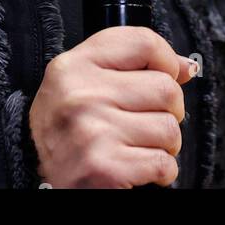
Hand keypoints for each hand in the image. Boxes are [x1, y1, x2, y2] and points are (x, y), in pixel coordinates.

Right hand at [27, 25, 197, 187]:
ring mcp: (92, 132)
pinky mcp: (106, 169)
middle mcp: (80, 95)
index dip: (166, 59)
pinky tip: (137, 167)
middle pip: (166, 88)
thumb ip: (129, 67)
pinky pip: (164, 164)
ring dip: (164, 144)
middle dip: (168, 110)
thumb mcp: (82, 85)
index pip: (142, 42)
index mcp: (73, 66)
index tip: (166, 74)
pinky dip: (161, 171)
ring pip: (170, 128)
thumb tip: (186, 66)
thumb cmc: (67, 132)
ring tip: (137, 146)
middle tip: (145, 121)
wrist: (38, 182)